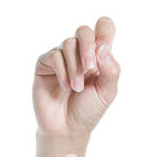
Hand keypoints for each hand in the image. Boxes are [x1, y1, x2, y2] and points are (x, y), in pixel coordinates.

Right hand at [32, 15, 119, 138]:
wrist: (67, 128)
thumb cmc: (89, 110)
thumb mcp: (107, 92)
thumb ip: (111, 69)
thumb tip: (103, 47)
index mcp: (98, 56)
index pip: (103, 28)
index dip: (105, 31)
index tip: (105, 49)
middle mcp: (79, 52)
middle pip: (84, 31)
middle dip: (88, 47)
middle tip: (91, 67)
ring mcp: (62, 56)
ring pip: (68, 43)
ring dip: (76, 67)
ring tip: (77, 88)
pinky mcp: (45, 63)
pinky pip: (55, 55)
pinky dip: (63, 71)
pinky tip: (66, 87)